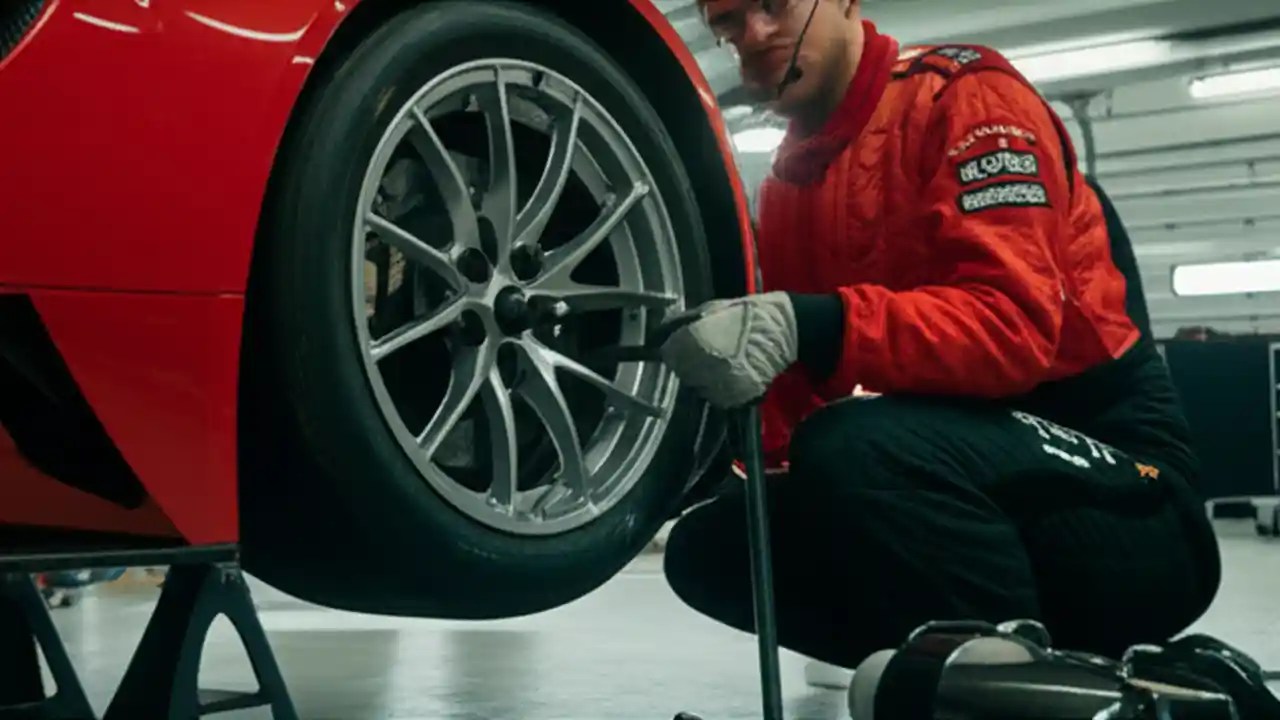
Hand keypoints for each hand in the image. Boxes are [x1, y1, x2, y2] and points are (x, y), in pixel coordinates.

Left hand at [658, 292, 798, 407]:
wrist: (787, 329)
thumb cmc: (748, 314)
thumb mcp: (713, 308)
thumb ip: (685, 320)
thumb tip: (663, 328)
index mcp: (695, 339)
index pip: (668, 353)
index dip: (672, 350)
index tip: (678, 346)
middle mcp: (705, 364)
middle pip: (682, 372)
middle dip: (686, 364)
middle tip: (700, 354)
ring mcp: (722, 383)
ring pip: (698, 387)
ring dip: (702, 378)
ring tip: (717, 364)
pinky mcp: (737, 397)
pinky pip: (717, 397)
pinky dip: (718, 389)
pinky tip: (728, 375)